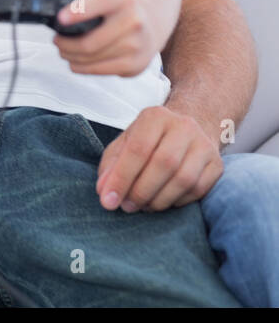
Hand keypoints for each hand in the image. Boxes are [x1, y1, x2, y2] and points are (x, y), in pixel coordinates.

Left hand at [52, 0, 158, 76]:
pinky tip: (76, 61)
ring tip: (64, 50)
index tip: (60, 19)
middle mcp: (135, 23)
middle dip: (64, 43)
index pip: (99, 4)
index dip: (77, 12)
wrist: (151, 24)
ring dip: (70, 56)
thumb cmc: (118, 7)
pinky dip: (81, 67)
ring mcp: (137, 46)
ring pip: (91, 59)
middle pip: (88, 43)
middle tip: (56, 40)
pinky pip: (99, 71)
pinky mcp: (135, 65)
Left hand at [95, 105, 222, 211]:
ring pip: (184, 179)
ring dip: (159, 200)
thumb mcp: (124, 144)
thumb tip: (105, 193)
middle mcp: (184, 126)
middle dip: (141, 191)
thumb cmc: (148, 140)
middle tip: (127, 206)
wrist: (187, 130)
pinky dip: (177, 201)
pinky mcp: (217, 164)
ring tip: (143, 206)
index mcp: (155, 116)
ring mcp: (204, 145)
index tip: (108, 201)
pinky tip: (163, 201)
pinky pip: (198, 190)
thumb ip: (111, 166)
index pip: (138, 149)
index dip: (121, 178)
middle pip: (164, 164)